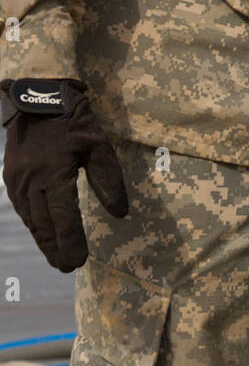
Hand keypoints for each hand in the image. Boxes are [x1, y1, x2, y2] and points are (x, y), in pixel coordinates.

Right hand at [0, 78, 127, 272]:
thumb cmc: (73, 120)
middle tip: (67, 268)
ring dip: (43, 240)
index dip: (71, 242)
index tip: (80, 262)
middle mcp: (31, 182)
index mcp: (54, 174)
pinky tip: (42, 233)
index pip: (64, 218)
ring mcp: (18, 181)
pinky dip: (33, 224)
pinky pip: (22, 208)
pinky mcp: (11, 177)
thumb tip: (120, 212)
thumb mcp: (97, 144)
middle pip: (44, 225)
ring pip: (31, 219)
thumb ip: (108, 179)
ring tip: (56, 257)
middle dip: (56, 249)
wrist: (36, 97)